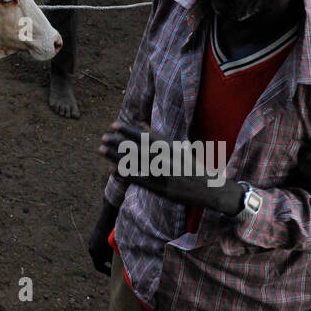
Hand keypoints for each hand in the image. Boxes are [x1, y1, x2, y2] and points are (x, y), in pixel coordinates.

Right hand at [87, 202, 117, 274]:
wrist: (109, 217)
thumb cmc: (114, 234)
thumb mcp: (116, 249)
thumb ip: (116, 260)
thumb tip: (123, 271)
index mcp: (95, 252)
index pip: (99, 267)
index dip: (106, 272)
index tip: (113, 275)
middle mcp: (91, 247)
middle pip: (99, 260)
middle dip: (107, 264)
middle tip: (115, 268)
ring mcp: (92, 241)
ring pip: (99, 252)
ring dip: (106, 256)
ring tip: (116, 255)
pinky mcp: (95, 235)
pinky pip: (100, 245)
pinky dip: (106, 248)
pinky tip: (115, 245)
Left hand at [99, 121, 242, 214]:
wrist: (208, 188)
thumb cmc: (191, 164)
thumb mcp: (177, 146)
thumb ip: (158, 135)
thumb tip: (140, 123)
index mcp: (169, 147)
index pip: (144, 136)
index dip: (127, 130)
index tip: (114, 125)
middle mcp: (164, 159)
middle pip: (135, 149)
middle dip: (117, 143)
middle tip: (103, 138)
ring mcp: (161, 174)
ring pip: (134, 164)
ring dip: (116, 156)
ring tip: (102, 150)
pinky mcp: (159, 188)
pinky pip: (137, 179)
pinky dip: (123, 174)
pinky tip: (111, 170)